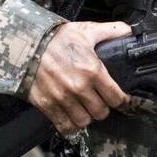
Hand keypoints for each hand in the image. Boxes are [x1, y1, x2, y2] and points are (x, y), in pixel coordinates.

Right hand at [28, 21, 131, 135]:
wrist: (26, 43)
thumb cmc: (56, 37)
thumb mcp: (86, 30)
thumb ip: (111, 31)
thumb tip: (130, 32)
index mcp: (92, 70)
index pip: (116, 98)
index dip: (121, 100)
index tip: (120, 99)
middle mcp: (79, 87)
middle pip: (101, 113)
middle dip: (103, 108)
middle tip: (100, 102)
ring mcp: (62, 98)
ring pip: (84, 122)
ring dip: (87, 117)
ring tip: (86, 110)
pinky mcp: (47, 105)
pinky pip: (64, 126)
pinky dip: (70, 126)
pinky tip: (71, 118)